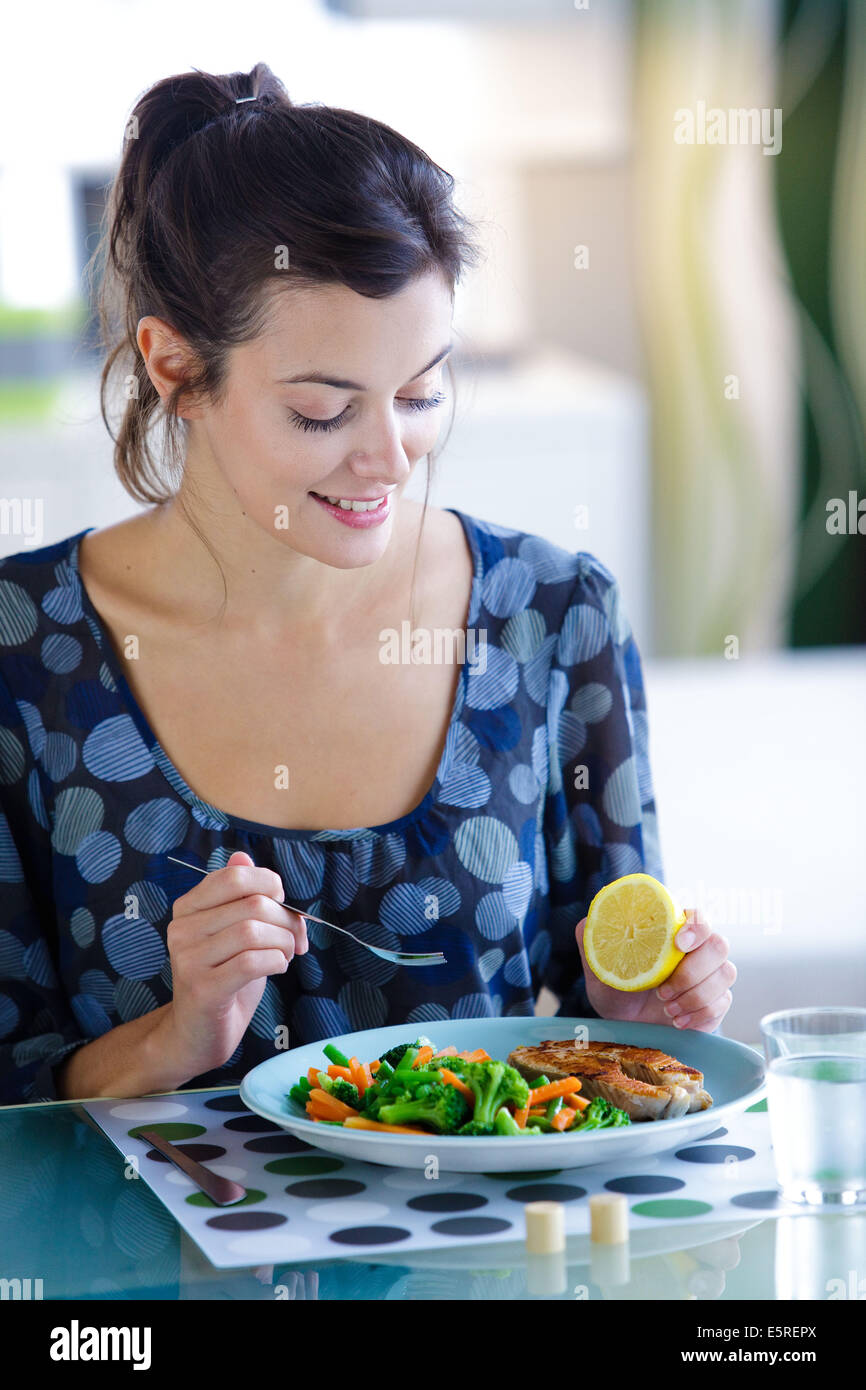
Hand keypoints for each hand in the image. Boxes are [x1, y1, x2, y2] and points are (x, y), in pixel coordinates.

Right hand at [157, 850, 307, 1080]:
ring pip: (253, 931)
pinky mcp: (203, 989)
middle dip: (286, 919)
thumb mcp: (233, 931)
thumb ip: (240, 896)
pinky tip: (277, 967)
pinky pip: (252, 962)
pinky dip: (276, 961)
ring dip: (283, 942)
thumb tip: (244, 856)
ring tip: (285, 954)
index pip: (234, 877)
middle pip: (251, 904)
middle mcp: (181, 930)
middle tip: (296, 939)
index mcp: (187, 908)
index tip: (283, 902)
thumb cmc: (223, 978)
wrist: (197, 1035)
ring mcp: (188, 960)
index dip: (269, 884)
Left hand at [574, 909, 735, 1030]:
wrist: (625, 1024)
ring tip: (667, 1010)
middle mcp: (697, 949)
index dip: (696, 927)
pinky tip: (678, 1022)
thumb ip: (592, 938)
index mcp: (673, 930)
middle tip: (662, 991)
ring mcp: (711, 974)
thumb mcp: (598, 964)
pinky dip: (699, 1015)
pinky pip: (722, 1003)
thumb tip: (590, 920)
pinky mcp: (718, 1001)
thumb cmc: (615, 988)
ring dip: (695, 995)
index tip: (678, 943)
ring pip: (725, 973)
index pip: (699, 916)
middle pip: (719, 945)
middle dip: (693, 970)